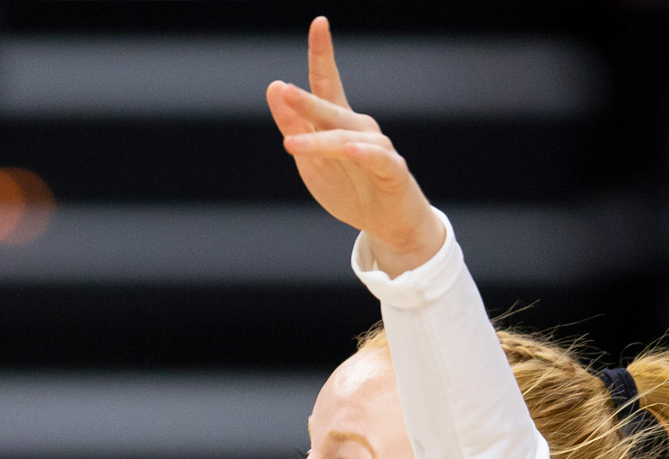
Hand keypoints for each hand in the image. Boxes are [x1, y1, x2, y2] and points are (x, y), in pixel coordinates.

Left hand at [267, 17, 444, 273]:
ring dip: (319, 141)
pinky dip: (363, 153)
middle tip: (283, 90)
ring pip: (347, 137)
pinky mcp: (394, 172)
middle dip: (306, 102)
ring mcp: (378, 149)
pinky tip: (349, 148)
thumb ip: (293, 126)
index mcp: (338, 122)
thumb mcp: (310, 162)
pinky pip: (379, 159)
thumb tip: (275, 87)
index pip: (328, 83)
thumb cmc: (350, 189)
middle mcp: (360, 128)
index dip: (323, 53)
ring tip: (290, 145)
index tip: (319, 23)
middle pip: (331, 110)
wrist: (388, 226)